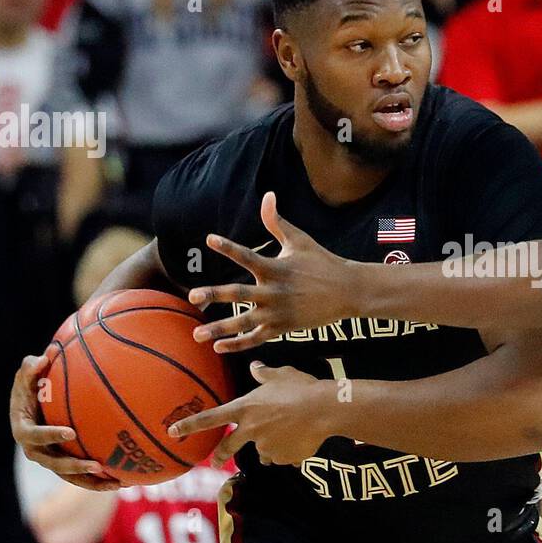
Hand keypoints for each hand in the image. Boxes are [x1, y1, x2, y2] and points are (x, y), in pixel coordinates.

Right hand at [8, 355, 118, 490]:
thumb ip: (32, 367)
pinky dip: (99, 480)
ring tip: (117, 483)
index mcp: (24, 431)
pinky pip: (81, 477)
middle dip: (75, 467)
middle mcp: (35, 451)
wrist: (31, 406)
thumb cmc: (31, 386)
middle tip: (97, 466)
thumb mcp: (26, 375)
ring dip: (92, 482)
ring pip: (70, 477)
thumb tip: (45, 356)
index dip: (52, 436)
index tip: (71, 433)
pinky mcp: (63, 465)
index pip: (36, 436)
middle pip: (55, 464)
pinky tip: (125, 481)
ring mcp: (49, 460)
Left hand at [170, 362, 332, 466]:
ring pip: (264, 451)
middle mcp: (251, 430)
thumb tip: (255, 367)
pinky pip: (284, 456)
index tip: (172, 431)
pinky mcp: (284, 458)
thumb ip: (264, 374)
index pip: (210, 418)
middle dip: (221, 456)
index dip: (189, 425)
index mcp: (246, 408)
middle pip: (229, 447)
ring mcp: (267, 447)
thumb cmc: (301, 388)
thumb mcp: (281, 375)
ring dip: (270, 446)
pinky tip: (302, 439)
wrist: (325, 410)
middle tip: (217, 461)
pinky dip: (289, 451)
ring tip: (289, 433)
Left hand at [188, 191, 353, 350]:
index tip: (209, 240)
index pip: (247, 256)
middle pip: (240, 293)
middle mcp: (274, 291)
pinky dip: (239, 344)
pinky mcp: (283, 328)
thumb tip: (268, 195)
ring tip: (198, 335)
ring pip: (244, 322)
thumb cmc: (322, 262)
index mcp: (276, 268)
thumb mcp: (300, 240)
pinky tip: (220, 347)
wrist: (349, 291)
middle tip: (192, 296)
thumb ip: (277, 222)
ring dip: (220, 328)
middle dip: (214, 294)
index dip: (228, 247)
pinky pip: (257, 338)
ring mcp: (278, 312)